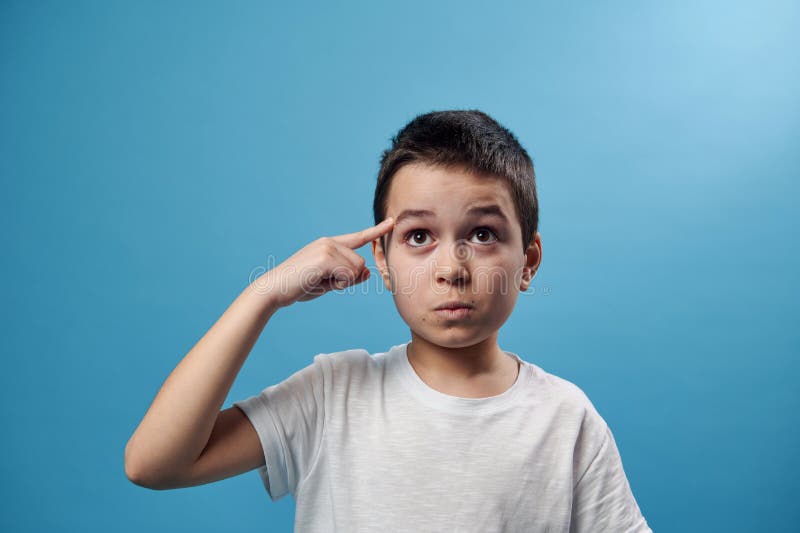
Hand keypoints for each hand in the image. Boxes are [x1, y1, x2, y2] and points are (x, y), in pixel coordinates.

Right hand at [258, 217, 394, 307]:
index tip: (391, 222)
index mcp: (329, 245)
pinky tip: (319, 282)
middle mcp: (330, 242)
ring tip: (319, 281)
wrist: (274, 290)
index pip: (358, 237)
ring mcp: (327, 247)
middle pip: (361, 263)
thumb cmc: (299, 286)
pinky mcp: (325, 257)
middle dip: (348, 280)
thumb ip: (349, 277)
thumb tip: (368, 272)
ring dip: (342, 282)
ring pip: (356, 269)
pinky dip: (337, 284)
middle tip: (324, 282)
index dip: (376, 231)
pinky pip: (348, 274)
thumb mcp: (328, 282)